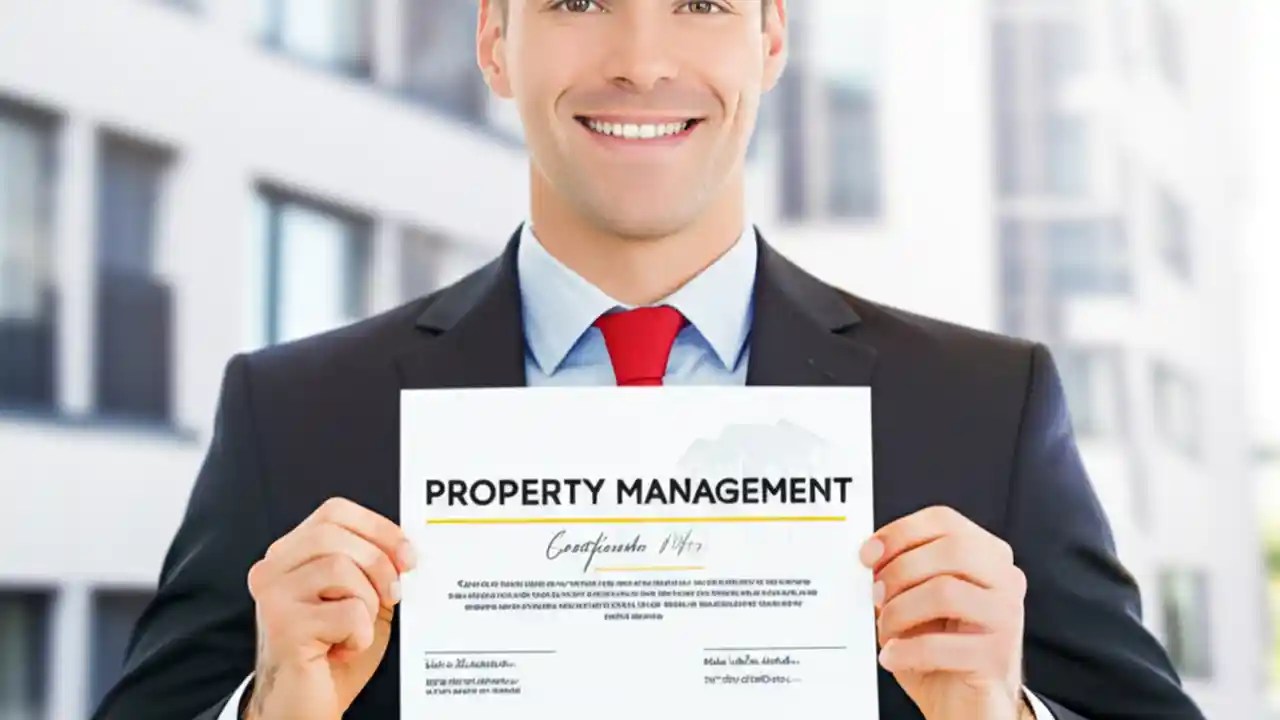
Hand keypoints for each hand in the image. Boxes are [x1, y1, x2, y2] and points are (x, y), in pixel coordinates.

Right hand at [243, 498, 416, 719]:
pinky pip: (346, 611)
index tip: (407, 555)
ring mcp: (273, 597)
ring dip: (367, 602)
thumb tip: (409, 546)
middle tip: (393, 595)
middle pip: (334, 534)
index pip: (334, 513)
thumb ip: (376, 570)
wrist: (304, 707)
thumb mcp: (361, 600)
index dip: (378, 526)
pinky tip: (345, 648)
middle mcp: (272, 570)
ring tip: (357, 629)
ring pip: (339, 568)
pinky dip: (361, 633)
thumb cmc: (334, 655)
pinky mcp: (285, 627)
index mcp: (290, 556)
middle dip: (378, 562)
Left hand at [861, 506, 1026, 719]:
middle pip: (951, 550)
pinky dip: (906, 650)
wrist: (967, 704)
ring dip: (900, 611)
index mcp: (986, 555)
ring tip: (884, 629)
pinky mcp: (997, 656)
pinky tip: (892, 656)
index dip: (900, 532)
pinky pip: (942, 644)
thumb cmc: (940, 647)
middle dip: (900, 570)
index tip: (868, 554)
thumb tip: (868, 560)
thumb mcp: (919, 601)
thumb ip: (902, 575)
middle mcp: (1005, 579)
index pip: (945, 521)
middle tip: (875, 595)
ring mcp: (1006, 617)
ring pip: (945, 592)